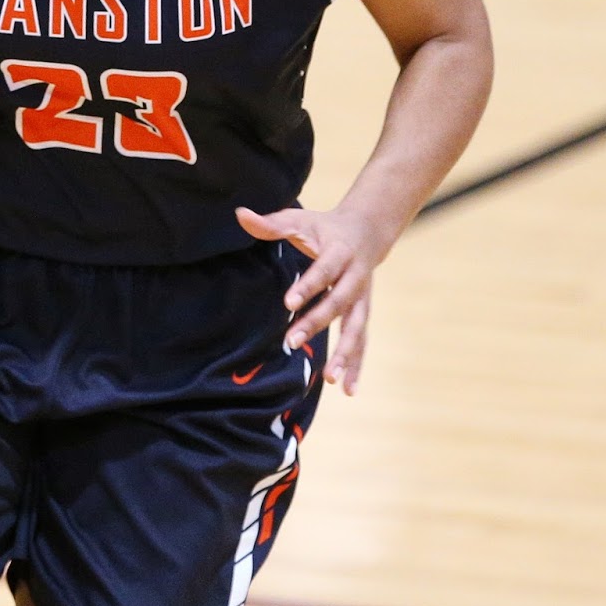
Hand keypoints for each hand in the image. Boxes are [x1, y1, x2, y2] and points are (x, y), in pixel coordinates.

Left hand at [236, 204, 382, 395]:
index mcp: (339, 252)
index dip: (307, 286)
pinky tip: (348, 390)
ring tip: (330, 379)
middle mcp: (355, 278)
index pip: (323, 271)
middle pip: (338, 303)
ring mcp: (362, 298)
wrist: (367, 230)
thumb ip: (269, 223)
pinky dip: (357, 365)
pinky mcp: (363, 313)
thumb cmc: (323, 227)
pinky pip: (361, 341)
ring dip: (345, 354)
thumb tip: (239, 214)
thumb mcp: (298, 220)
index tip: (287, 304)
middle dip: (316, 323)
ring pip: (356, 328)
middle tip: (291, 342)